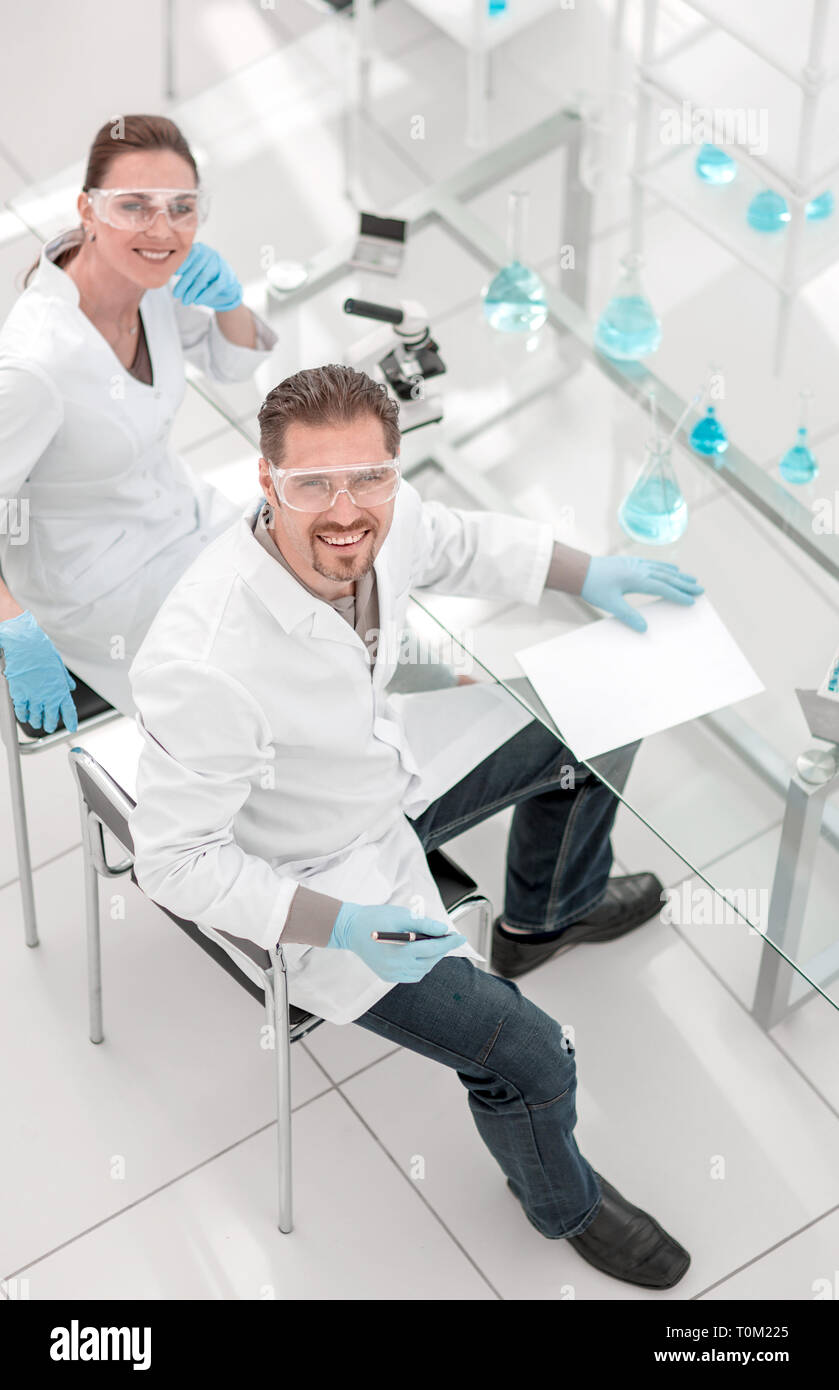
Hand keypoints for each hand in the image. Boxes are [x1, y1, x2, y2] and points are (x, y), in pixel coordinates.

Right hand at [0, 610, 76, 731]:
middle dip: (50, 724)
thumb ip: (65, 679)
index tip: (72, 728)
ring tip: (37, 723)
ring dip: (36, 721)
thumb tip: (71, 687)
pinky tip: (24, 716)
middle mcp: (48, 696)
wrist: (26, 645)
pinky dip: (23, 715)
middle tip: (49, 727)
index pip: (69, 711)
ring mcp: (33, 696)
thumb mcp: (59, 665)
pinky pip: (21, 710)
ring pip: (35, 717)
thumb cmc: (42, 652)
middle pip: (51, 718)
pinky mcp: (20, 694)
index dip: (71, 721)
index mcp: (61, 689)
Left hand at [172, 242, 242, 310]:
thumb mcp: (193, 269)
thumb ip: (183, 268)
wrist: (226, 286)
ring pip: (204, 277)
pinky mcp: (227, 277)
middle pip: (195, 268)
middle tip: (176, 294)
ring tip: (185, 301)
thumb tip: (165, 272)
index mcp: (200, 248)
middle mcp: (210, 254)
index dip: (182, 264)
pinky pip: (215, 286)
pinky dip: (205, 294)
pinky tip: (197, 301)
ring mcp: (220, 265)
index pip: (190, 253)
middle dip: (184, 282)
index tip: (174, 274)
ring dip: (193, 290)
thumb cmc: (204, 277)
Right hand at [328, 903, 465, 982]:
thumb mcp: (402, 915)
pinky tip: (421, 955)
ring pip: (422, 971)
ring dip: (431, 959)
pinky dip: (420, 967)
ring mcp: (391, 974)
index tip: (461, 937)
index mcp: (401, 951)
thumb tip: (443, 930)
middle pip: (429, 961)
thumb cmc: (375, 918)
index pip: (433, 949)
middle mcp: (396, 967)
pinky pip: (411, 975)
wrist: (350, 929)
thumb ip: (424, 924)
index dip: (449, 943)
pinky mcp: (387, 977)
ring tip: (435, 946)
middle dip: (441, 950)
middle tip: (448, 938)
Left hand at [581, 556, 703, 632]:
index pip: (663, 588)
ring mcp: (636, 564)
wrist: (580, 569)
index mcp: (637, 579)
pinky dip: (666, 567)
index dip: (678, 595)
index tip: (692, 600)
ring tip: (692, 579)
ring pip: (663, 569)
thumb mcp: (610, 604)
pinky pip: (654, 564)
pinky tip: (672, 569)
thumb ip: (628, 616)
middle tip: (700, 589)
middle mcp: (640, 569)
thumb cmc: (594, 586)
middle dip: (685, 584)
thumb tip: (643, 628)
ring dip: (679, 575)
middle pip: (668, 577)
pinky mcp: (631, 562)